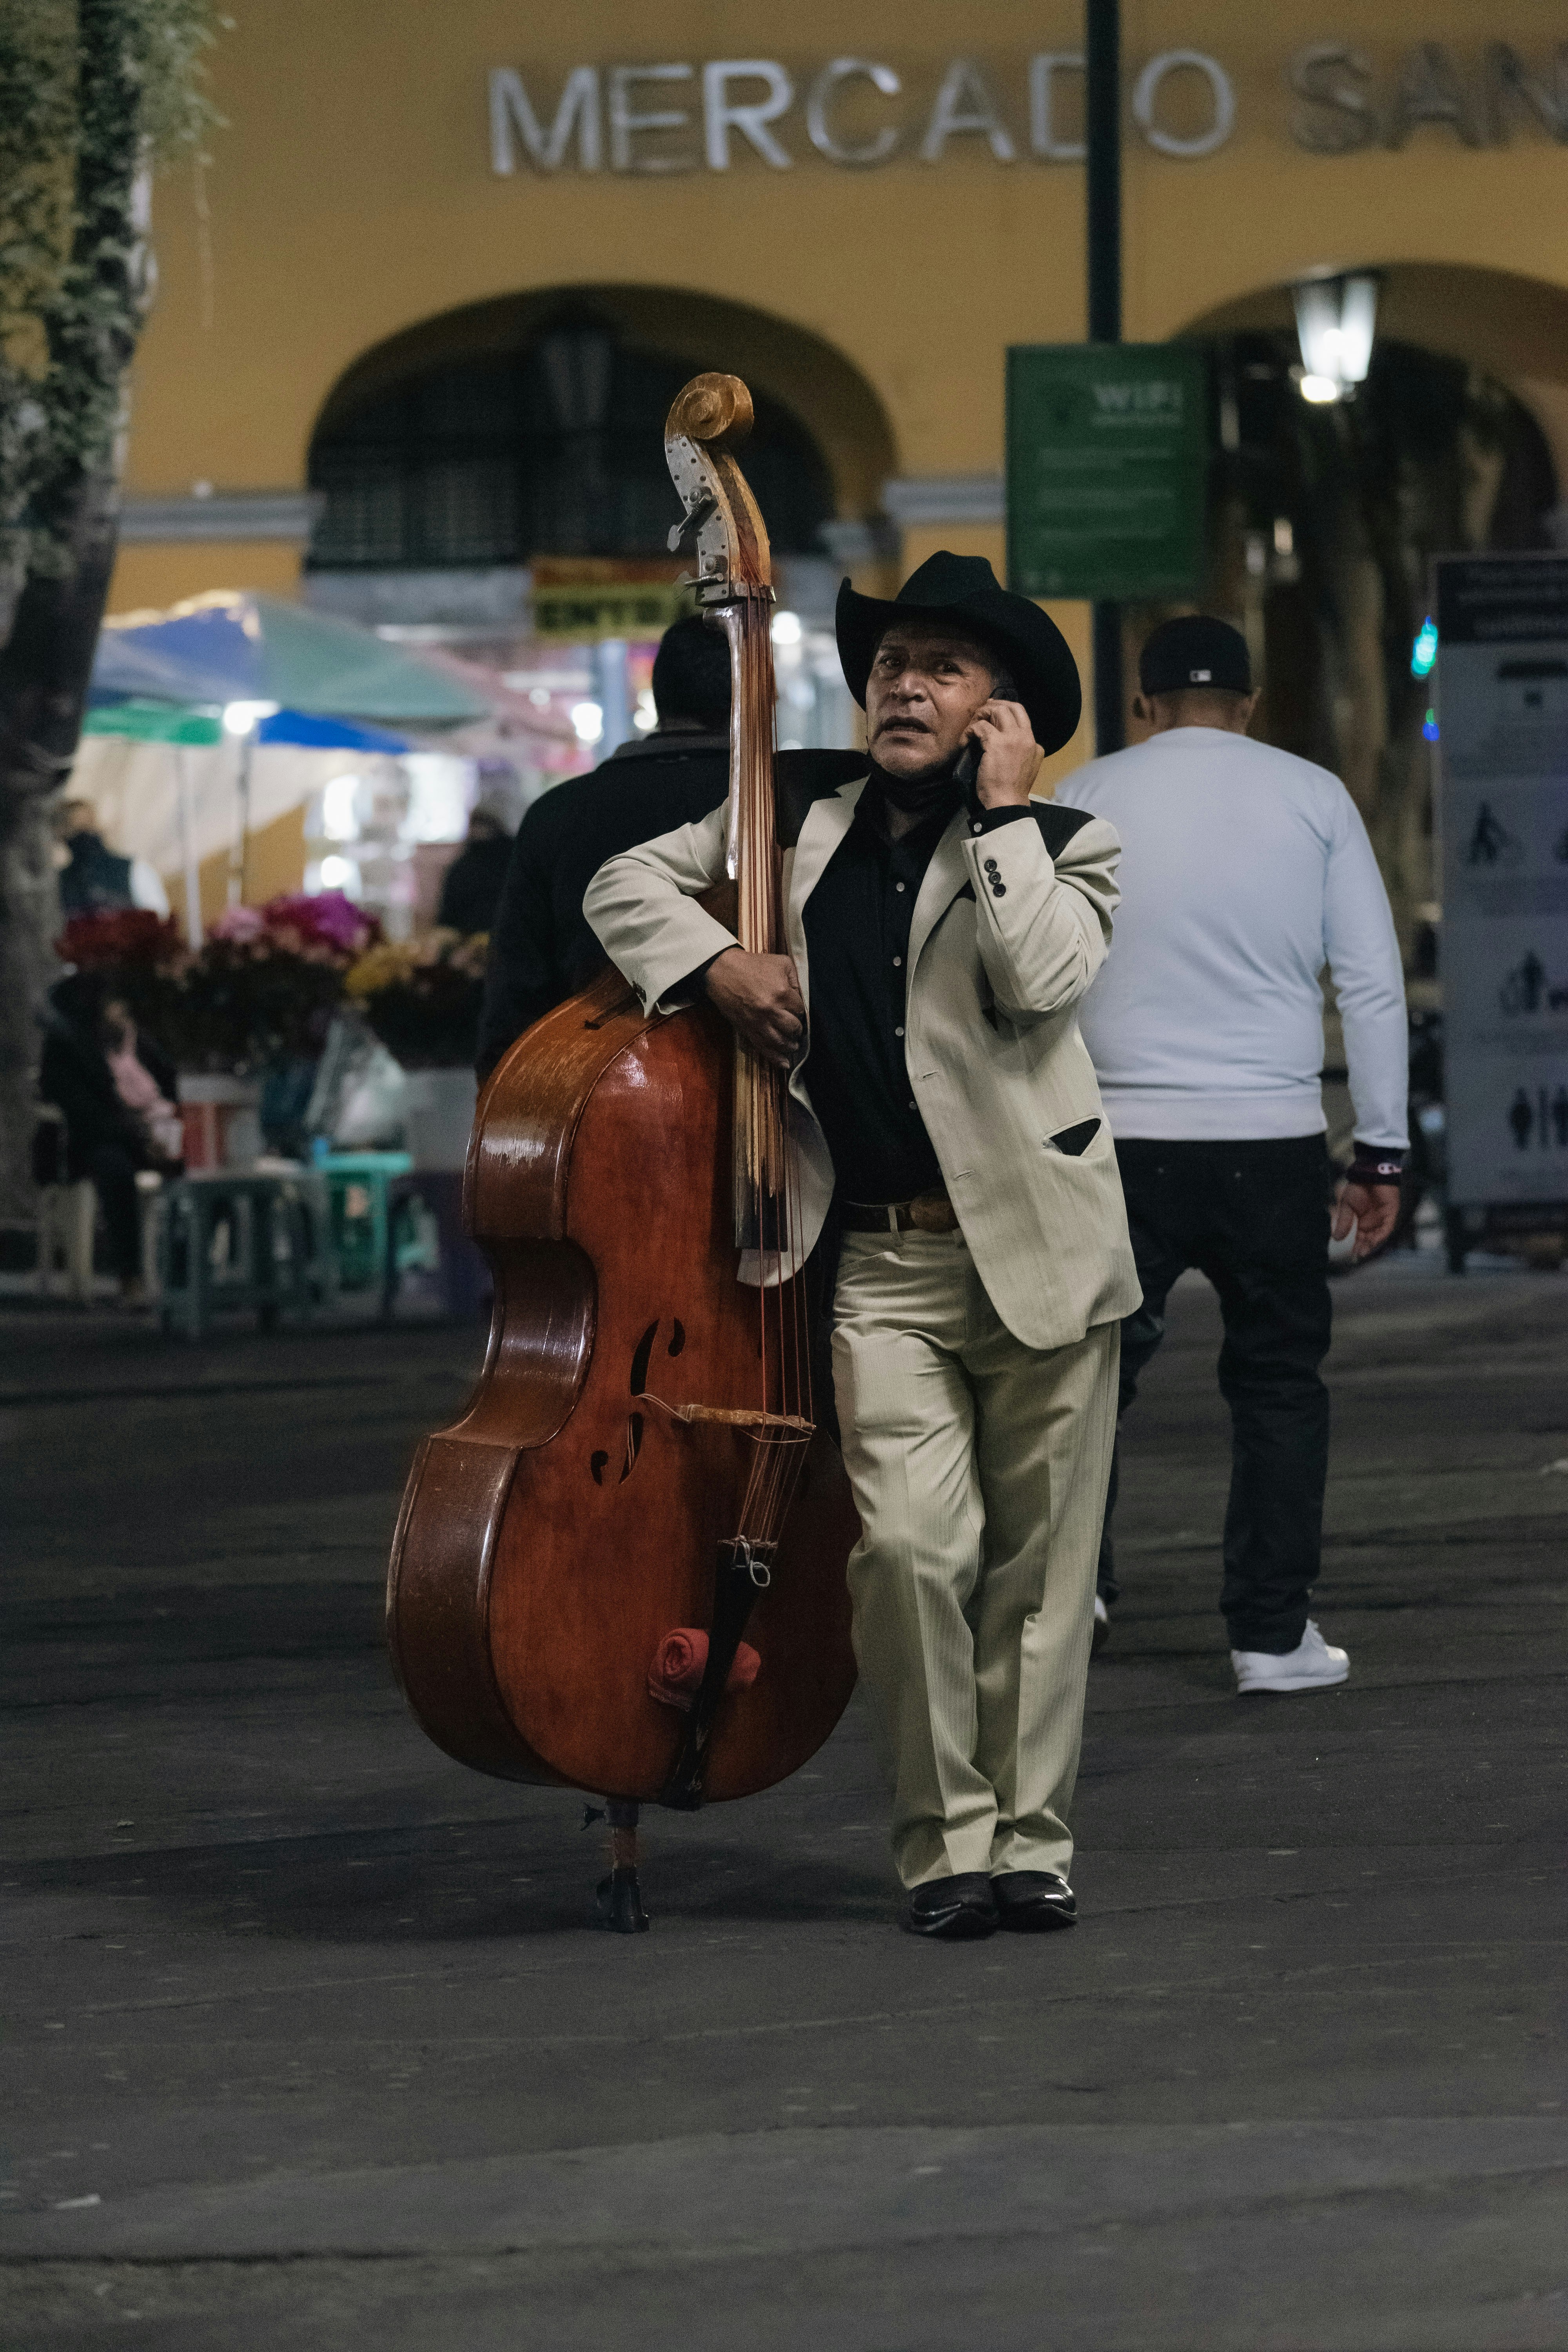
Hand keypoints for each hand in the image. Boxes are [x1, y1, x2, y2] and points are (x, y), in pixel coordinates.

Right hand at [704, 947, 804, 1070]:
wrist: (722, 971)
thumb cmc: (752, 965)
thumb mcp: (780, 962)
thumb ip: (796, 978)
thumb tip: (802, 996)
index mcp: (782, 993)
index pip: (800, 1010)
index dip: (800, 1012)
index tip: (797, 1011)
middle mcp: (771, 1011)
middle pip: (793, 1029)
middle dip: (797, 1030)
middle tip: (797, 1028)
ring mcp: (758, 1023)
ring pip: (780, 1042)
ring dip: (790, 1045)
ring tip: (793, 1044)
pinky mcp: (747, 1030)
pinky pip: (763, 1048)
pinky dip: (775, 1058)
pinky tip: (785, 1064)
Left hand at [968, 698, 1044, 808]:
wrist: (1007, 803)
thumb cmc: (1012, 790)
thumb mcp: (1026, 767)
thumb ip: (1023, 751)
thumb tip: (1010, 741)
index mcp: (1034, 744)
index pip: (1022, 716)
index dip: (1006, 709)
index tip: (993, 710)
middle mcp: (1026, 737)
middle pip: (1013, 707)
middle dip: (995, 705)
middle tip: (982, 711)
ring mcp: (1012, 738)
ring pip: (997, 711)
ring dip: (982, 714)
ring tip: (972, 725)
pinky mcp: (996, 743)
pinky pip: (980, 727)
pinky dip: (969, 731)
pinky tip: (964, 741)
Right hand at [1333, 1178, 1400, 1260]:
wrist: (1369, 1174)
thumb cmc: (1357, 1187)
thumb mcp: (1346, 1206)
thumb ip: (1344, 1222)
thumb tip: (1336, 1238)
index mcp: (1363, 1222)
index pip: (1360, 1238)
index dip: (1357, 1247)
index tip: (1351, 1255)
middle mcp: (1373, 1223)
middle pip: (1369, 1239)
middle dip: (1364, 1248)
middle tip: (1357, 1255)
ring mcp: (1383, 1219)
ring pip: (1378, 1235)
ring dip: (1372, 1243)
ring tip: (1364, 1250)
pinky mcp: (1391, 1213)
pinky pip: (1387, 1227)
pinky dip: (1381, 1234)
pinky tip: (1374, 1240)